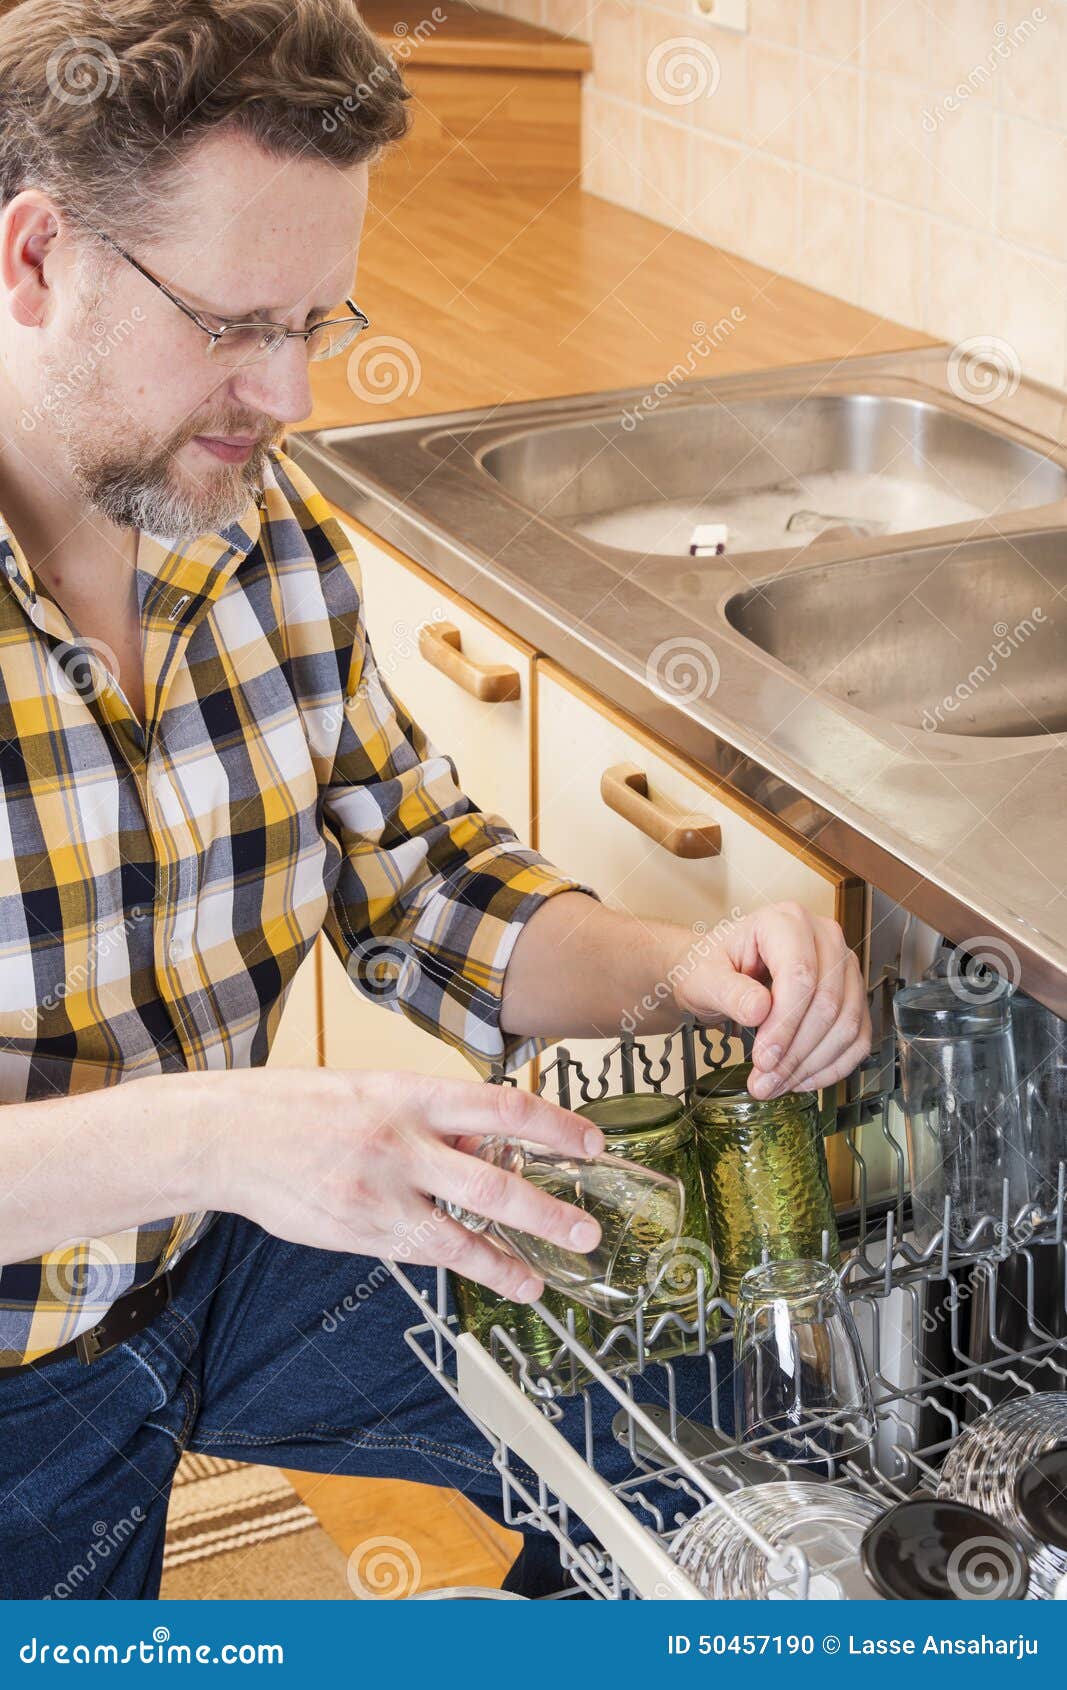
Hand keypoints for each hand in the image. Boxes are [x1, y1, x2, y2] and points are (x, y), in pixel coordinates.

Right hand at [208, 1067, 604, 1302]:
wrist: (231, 1136)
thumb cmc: (305, 1107)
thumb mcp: (378, 1090)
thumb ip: (434, 1119)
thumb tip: (490, 1146)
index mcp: (411, 1094)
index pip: (501, 1107)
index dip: (553, 1127)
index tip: (590, 1142)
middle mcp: (402, 1142)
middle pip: (493, 1182)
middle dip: (548, 1210)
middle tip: (588, 1228)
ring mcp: (381, 1192)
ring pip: (463, 1231)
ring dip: (516, 1256)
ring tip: (551, 1273)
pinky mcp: (361, 1232)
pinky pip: (428, 1252)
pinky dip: (473, 1266)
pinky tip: (505, 1277)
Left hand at [672, 902, 870, 1098]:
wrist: (718, 970)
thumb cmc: (712, 965)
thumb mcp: (705, 976)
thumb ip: (729, 991)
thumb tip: (759, 1010)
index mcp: (786, 921)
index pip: (800, 975)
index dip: (784, 1024)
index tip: (763, 1058)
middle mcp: (823, 938)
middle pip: (828, 1003)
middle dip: (796, 1052)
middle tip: (765, 1080)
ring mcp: (842, 966)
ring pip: (846, 1024)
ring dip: (812, 1064)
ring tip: (775, 1083)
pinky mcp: (850, 995)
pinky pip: (857, 1038)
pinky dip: (831, 1066)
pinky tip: (800, 1078)